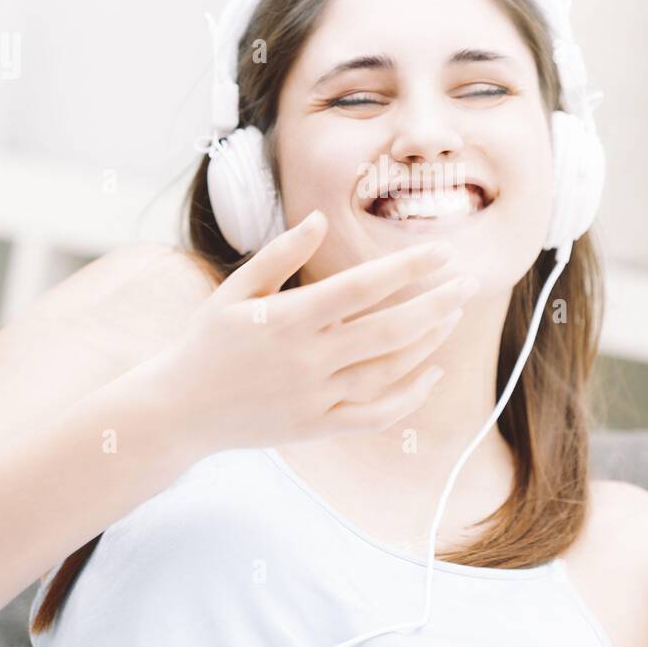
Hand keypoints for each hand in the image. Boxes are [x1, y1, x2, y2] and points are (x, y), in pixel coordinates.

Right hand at [147, 210, 477, 456]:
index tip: (442, 251)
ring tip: (452, 315)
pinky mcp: (317, 427)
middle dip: (437, 304)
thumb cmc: (208, 340)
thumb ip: (281, 253)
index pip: (363, 287)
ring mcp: (315, 396)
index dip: (408, 267)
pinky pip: (375, 415)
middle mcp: (307, 358)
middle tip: (468, 283)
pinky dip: (410, 396)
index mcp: (288, 317)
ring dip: (429, 342)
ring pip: (389, 371)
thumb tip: (320, 219)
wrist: (179, 410)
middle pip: (390, 330)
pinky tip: (433, 372)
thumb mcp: (236, 289)